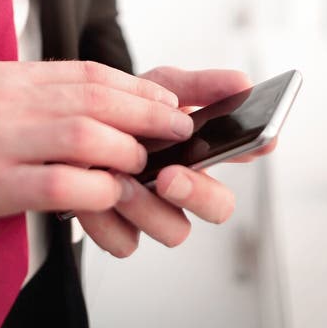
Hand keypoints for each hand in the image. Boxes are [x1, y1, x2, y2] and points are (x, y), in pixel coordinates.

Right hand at [0, 60, 193, 246]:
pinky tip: (109, 193)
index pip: (88, 72)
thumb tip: (86, 98)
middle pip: (95, 98)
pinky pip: (54, 183)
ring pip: (83, 134)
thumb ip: (31, 94)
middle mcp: (7, 101)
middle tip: (178, 127)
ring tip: (145, 164)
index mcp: (9, 77)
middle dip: (146, 113)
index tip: (166, 98)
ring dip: (125, 150)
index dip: (135, 85)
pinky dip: (93, 188)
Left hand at [76, 66, 257, 257]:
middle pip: (219, 206)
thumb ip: (198, 86)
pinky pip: (126, 244)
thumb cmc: (121, 108)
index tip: (258, 139)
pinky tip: (93, 197)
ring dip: (148, 207)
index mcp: (200, 147)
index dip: (256, 147)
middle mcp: (185, 183)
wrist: (69, 124)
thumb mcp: (157, 88)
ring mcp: (155, 211)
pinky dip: (108, 222)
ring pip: (175, 231)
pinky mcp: (121, 232)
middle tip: (169, 175)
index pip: (244, 153)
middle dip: (198, 193)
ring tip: (120, 179)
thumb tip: (242, 83)